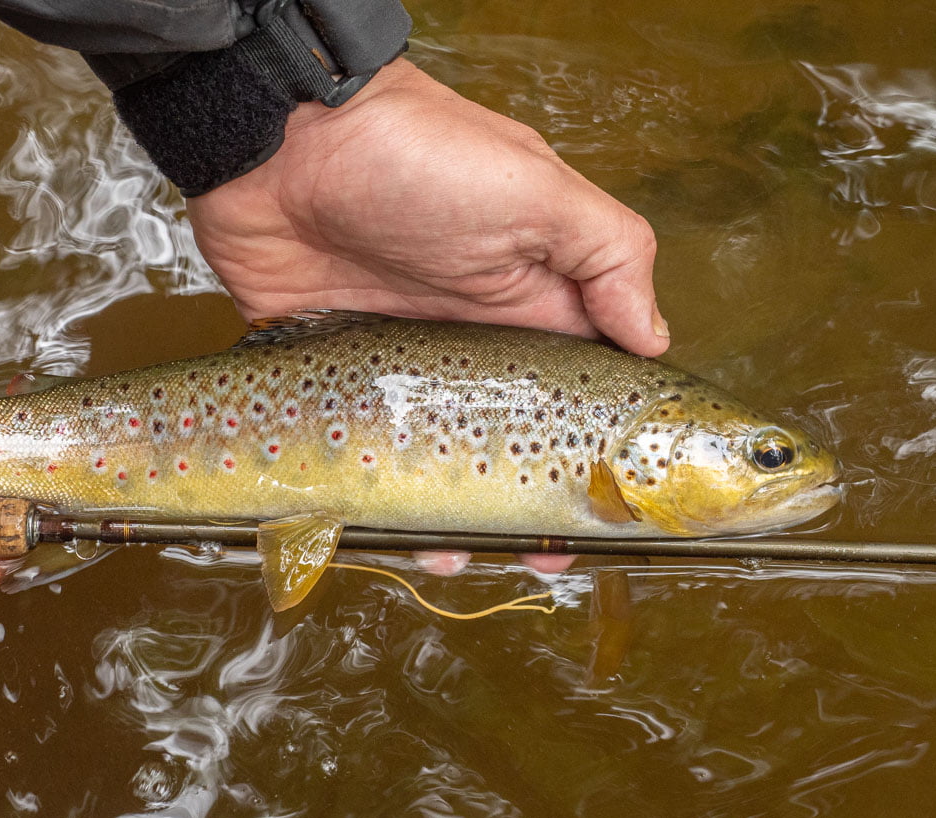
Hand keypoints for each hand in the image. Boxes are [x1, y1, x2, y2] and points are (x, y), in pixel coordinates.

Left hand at [191, 58, 660, 572]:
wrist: (281, 142)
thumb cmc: (415, 154)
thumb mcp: (536, 190)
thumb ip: (608, 257)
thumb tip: (654, 340)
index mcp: (532, 302)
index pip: (585, 392)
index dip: (604, 456)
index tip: (618, 514)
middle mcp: (473, 339)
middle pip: (515, 444)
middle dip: (535, 507)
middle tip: (543, 558)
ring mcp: (405, 363)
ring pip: (441, 461)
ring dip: (460, 517)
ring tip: (465, 556)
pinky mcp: (335, 373)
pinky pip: (363, 452)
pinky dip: (381, 499)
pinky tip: (400, 535)